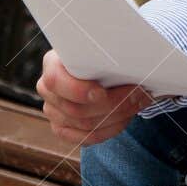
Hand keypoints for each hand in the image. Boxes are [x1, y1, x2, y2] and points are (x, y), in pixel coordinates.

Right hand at [36, 50, 154, 146]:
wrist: (93, 67)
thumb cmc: (97, 55)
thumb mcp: (97, 48)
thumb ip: (104, 53)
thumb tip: (130, 60)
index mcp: (52, 64)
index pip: (55, 81)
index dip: (79, 90)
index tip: (102, 92)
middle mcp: (47, 89)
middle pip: (77, 109)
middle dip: (113, 104)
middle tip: (139, 93)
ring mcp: (53, 111)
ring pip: (86, 125)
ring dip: (118, 115)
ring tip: (139, 102)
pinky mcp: (62, 129)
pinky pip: (88, 137)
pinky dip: (111, 129)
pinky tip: (126, 116)